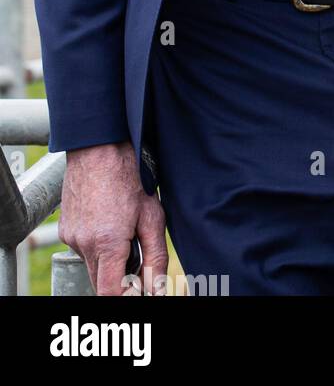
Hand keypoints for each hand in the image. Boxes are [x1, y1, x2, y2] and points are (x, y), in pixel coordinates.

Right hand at [60, 143, 168, 295]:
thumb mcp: (153, 217)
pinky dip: (98, 245)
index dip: (125, 296)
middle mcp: (84, 245)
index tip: (139, 290)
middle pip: (100, 282)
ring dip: (109, 260)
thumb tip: (156, 287)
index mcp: (107, 244)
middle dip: (120, 278)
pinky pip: (83, 249)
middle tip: (139, 256)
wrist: (100, 148)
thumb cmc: (131, 177)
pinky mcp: (65, 230)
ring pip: (92, 265)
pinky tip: (111, 222)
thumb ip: (155, 257)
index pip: (109, 293)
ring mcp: (71, 238)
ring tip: (126, 230)